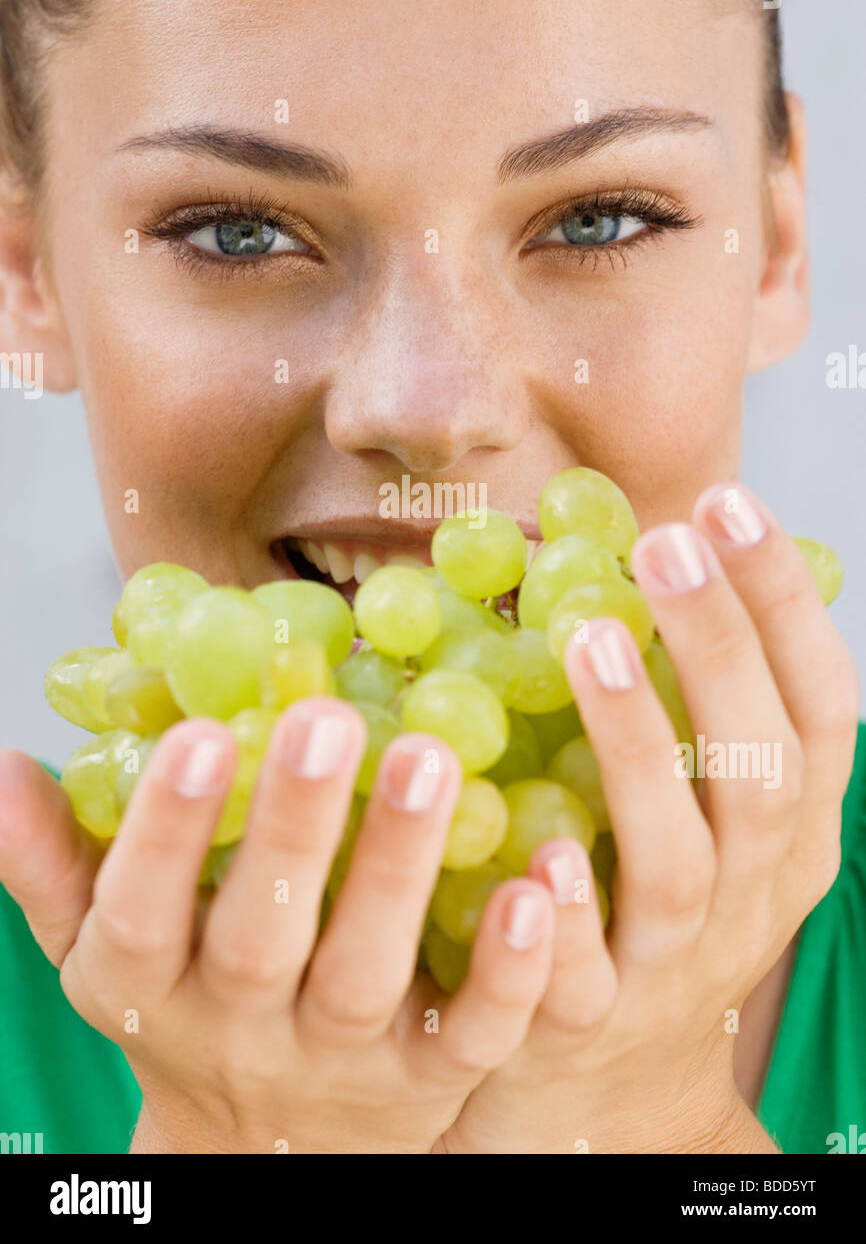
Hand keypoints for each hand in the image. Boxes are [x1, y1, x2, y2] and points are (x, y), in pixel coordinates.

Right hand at [0, 699, 558, 1153]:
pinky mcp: (430, 1082)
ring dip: (398, 869)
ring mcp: (342, 1062)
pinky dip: (507, 968)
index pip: (144, 913)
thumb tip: (3, 763)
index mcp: (154, 984)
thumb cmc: (186, 1005)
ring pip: (367, 973)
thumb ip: (54, 861)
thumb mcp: (104, 946)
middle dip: (292, 830)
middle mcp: (244, 1029)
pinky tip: (537, 877)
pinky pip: (472, 1032)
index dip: (167, 831)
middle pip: (263, 939)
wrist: (265, 1155)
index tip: (199, 734)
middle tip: (328, 720)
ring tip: (430, 758)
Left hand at [435, 483, 859, 1153]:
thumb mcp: (708, 806)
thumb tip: (649, 543)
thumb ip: (697, 706)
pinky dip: (567, 909)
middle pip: (758, 765)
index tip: (729, 502)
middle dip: (719, 645)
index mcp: (792, 828)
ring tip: (582, 636)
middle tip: (665, 540)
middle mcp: (753, 889)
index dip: (783, 606)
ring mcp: (676, 959)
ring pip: (676, 857)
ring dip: (639, 742)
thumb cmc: (654, 895)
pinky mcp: (590, 1018)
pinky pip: (584, 971)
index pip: (819, 705)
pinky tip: (534, 839)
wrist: (616, 1070)